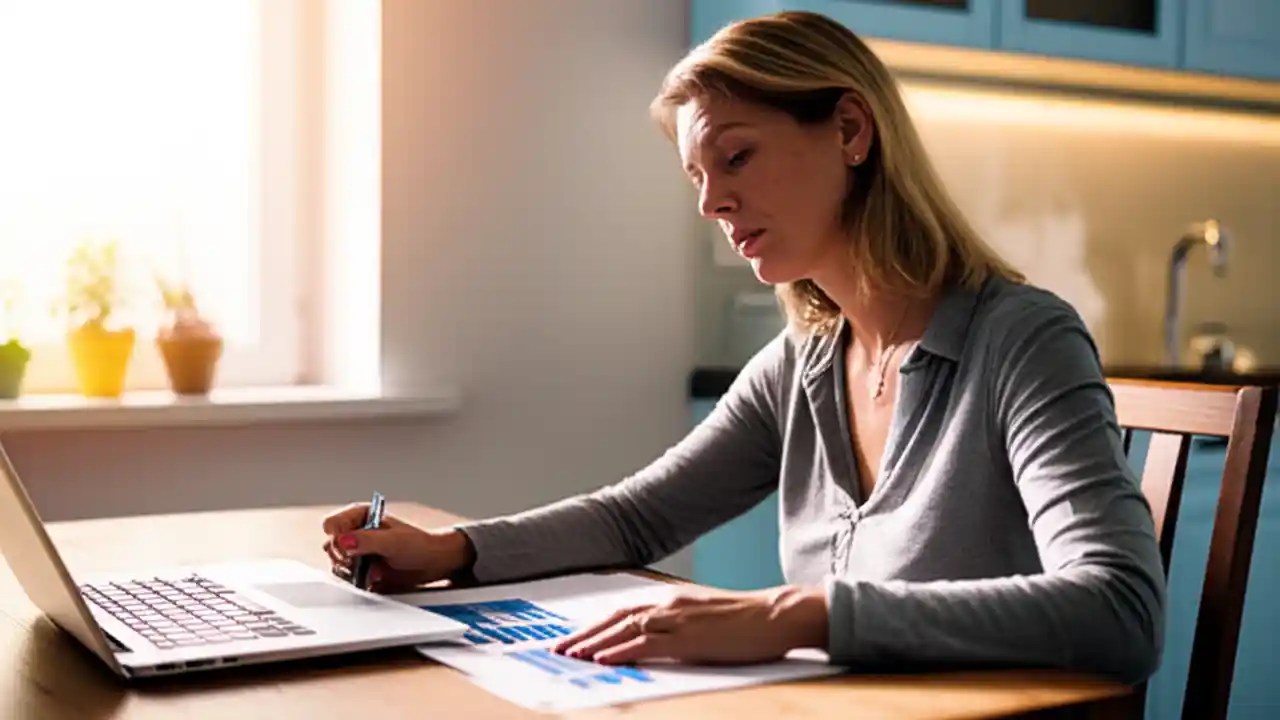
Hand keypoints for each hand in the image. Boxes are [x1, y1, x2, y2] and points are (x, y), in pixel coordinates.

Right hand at [321, 503, 474, 592]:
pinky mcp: (360, 569)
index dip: (338, 538)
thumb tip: (343, 541)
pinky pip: (347, 578)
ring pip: (336, 564)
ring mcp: (357, 552)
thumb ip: (367, 540)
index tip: (352, 547)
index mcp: (360, 516)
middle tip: (362, 561)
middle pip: (330, 547)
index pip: (331, 524)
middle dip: (346, 558)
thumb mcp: (393, 541)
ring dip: (354, 571)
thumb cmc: (418, 544)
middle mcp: (355, 532)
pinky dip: (359, 581)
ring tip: (375, 571)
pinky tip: (376, 578)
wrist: (432, 563)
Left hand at [552, 586, 827, 665]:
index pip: (623, 611)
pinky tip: (602, 659)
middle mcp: (668, 605)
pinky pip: (645, 644)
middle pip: (615, 618)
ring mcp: (677, 620)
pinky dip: (620, 651)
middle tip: (558, 650)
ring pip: (624, 629)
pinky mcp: (688, 639)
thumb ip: (678, 623)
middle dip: (584, 635)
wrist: (775, 615)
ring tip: (569, 656)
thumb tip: (653, 637)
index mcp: (671, 600)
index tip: (573, 639)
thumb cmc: (747, 620)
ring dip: (593, 643)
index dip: (595, 625)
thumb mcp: (704, 616)